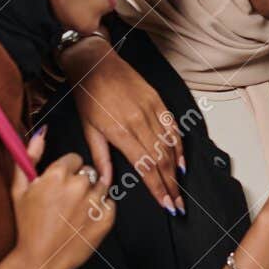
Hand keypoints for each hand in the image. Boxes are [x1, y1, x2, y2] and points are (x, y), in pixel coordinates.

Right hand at [0, 132, 115, 268]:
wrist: (40, 260)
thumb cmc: (27, 225)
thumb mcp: (20, 189)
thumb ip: (30, 156)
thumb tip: (41, 131)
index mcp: (58, 175)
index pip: (74, 159)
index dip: (66, 172)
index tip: (59, 186)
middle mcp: (79, 185)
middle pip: (89, 172)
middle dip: (79, 183)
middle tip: (65, 203)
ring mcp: (95, 202)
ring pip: (101, 186)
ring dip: (91, 195)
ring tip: (74, 213)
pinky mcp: (108, 217)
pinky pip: (110, 203)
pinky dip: (101, 210)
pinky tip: (84, 221)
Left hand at [61, 34, 183, 214]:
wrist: (94, 63)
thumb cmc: (87, 95)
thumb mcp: (88, 129)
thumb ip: (100, 158)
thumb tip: (105, 184)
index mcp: (119, 132)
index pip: (144, 167)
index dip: (157, 189)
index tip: (166, 204)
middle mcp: (139, 122)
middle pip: (160, 161)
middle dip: (170, 186)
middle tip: (178, 205)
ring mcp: (151, 110)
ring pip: (168, 147)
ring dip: (175, 171)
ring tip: (180, 189)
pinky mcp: (158, 101)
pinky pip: (173, 127)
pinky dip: (179, 146)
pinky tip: (181, 162)